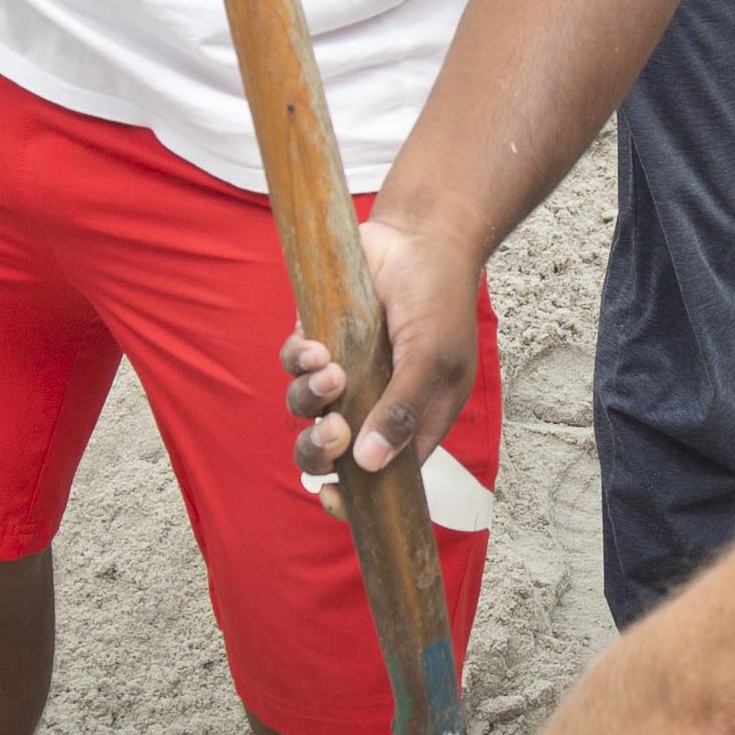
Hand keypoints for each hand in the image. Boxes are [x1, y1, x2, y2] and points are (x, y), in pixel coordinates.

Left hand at [280, 217, 483, 486]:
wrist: (421, 233)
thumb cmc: (440, 298)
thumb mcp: (432, 358)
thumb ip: (403, 410)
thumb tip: (371, 465)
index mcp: (410, 417)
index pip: (379, 474)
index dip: (353, 495)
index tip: (330, 500)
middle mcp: (373, 400)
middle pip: (330, 449)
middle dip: (320, 447)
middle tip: (331, 429)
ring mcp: (346, 370)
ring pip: (304, 407)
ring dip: (310, 397)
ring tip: (330, 370)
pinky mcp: (321, 337)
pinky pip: (294, 363)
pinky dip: (299, 361)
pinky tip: (317, 346)